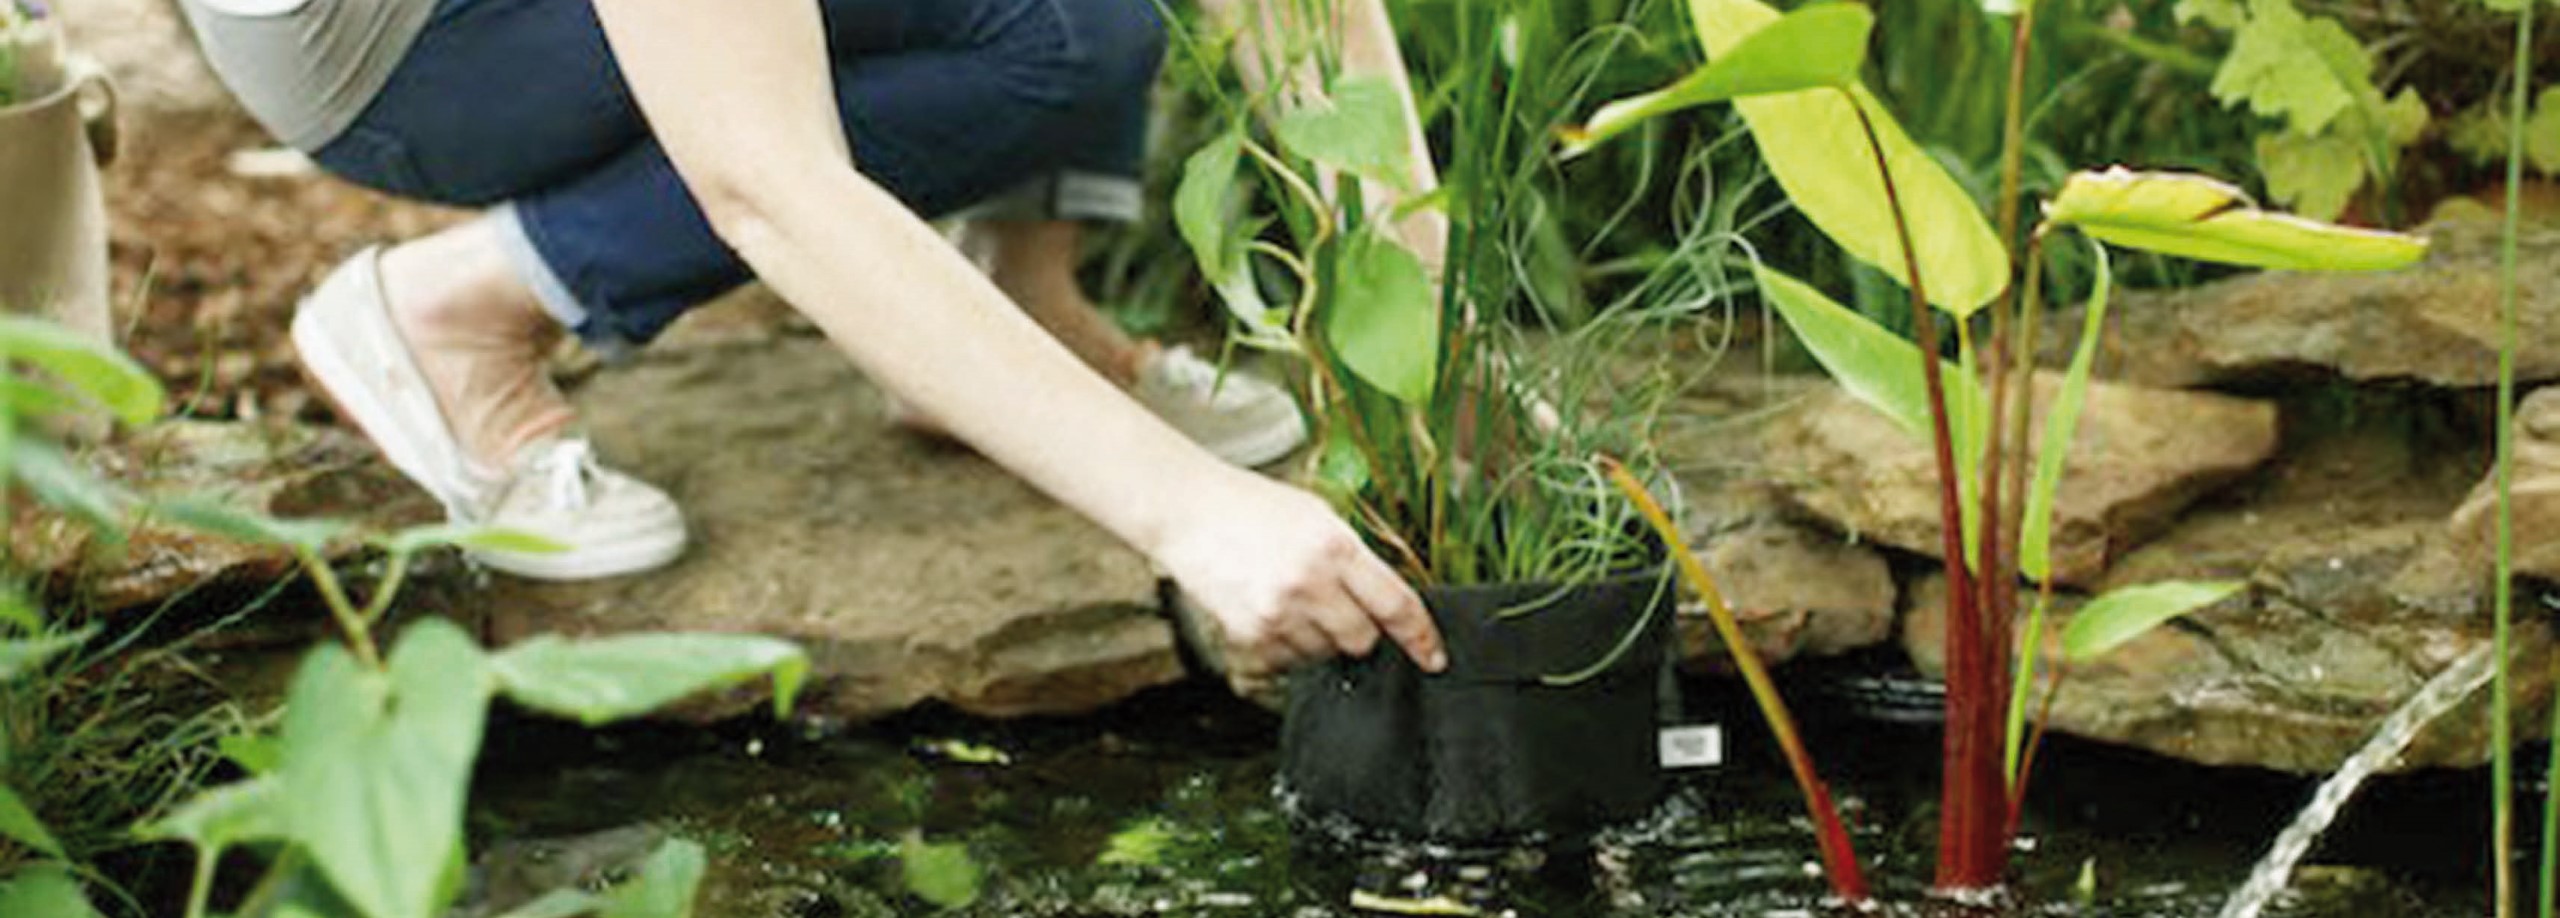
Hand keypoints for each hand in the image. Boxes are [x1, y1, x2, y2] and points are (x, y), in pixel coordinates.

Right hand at [1154, 472, 1446, 677]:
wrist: (1188, 510)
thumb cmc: (1254, 507)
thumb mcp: (1317, 516)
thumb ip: (1353, 559)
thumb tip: (1387, 604)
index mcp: (1336, 547)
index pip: (1396, 605)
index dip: (1421, 638)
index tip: (1433, 658)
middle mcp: (1310, 583)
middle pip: (1362, 640)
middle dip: (1358, 630)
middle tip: (1332, 603)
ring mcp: (1278, 612)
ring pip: (1324, 654)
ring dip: (1318, 637)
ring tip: (1290, 598)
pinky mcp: (1250, 633)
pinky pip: (1288, 661)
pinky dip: (1286, 644)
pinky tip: (1268, 609)